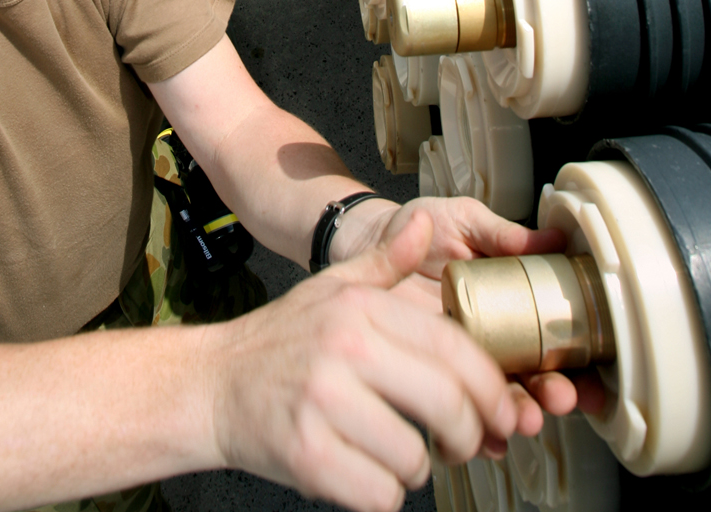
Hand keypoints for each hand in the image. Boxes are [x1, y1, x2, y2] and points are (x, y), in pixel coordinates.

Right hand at [209, 211, 535, 511]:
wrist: (211, 385)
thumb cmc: (280, 341)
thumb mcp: (333, 289)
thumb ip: (386, 261)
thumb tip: (426, 225)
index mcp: (360, 310)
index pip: (455, 350)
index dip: (491, 390)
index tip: (499, 413)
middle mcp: (344, 350)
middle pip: (448, 406)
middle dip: (469, 436)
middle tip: (461, 444)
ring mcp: (323, 403)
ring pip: (415, 458)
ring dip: (416, 468)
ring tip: (396, 452)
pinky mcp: (307, 454)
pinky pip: (380, 494)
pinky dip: (382, 494)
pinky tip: (364, 471)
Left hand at [332, 195, 584, 421]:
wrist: (369, 239)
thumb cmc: (419, 227)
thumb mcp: (464, 220)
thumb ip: (503, 234)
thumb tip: (554, 238)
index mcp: (511, 303)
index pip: (553, 339)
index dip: (577, 363)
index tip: (589, 379)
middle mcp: (493, 337)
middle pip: (535, 377)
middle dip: (552, 395)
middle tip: (559, 398)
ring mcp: (461, 357)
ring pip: (501, 399)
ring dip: (519, 414)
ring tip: (523, 417)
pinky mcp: (429, 370)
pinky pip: (457, 409)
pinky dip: (475, 429)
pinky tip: (485, 436)